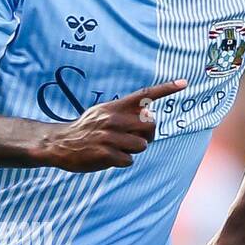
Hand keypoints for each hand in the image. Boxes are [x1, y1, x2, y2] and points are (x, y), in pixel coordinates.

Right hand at [38, 80, 186, 171]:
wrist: (60, 144)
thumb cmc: (85, 129)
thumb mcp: (102, 112)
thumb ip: (123, 111)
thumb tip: (147, 114)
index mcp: (114, 107)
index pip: (144, 94)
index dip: (166, 88)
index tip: (185, 82)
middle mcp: (113, 119)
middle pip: (150, 126)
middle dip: (148, 135)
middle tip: (136, 139)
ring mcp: (109, 137)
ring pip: (141, 146)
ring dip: (133, 151)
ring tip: (118, 149)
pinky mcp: (105, 154)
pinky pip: (129, 160)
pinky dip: (123, 162)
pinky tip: (110, 158)